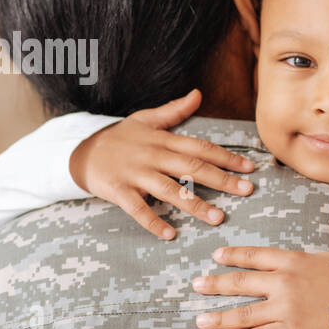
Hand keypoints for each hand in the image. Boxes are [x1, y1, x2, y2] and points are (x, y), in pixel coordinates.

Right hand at [69, 88, 256, 239]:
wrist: (78, 150)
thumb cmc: (119, 137)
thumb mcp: (145, 120)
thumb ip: (174, 111)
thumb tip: (198, 94)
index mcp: (163, 140)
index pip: (201, 148)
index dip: (227, 157)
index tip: (250, 168)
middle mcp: (152, 156)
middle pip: (192, 167)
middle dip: (221, 180)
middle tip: (247, 191)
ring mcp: (135, 174)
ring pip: (169, 190)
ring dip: (194, 204)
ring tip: (218, 218)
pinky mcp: (118, 191)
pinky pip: (138, 209)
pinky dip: (153, 221)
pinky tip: (170, 234)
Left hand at [192, 193, 328, 328]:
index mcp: (293, 260)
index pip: (255, 256)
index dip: (233, 256)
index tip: (216, 257)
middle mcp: (284, 283)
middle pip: (241, 283)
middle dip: (215, 284)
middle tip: (196, 286)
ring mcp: (286, 309)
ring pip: (245, 313)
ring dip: (219, 316)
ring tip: (200, 320)